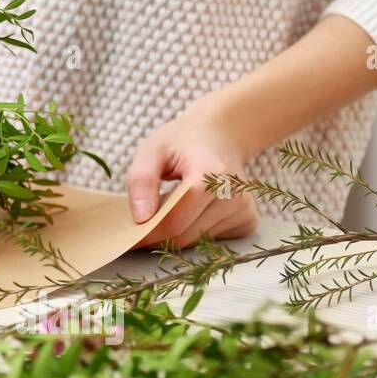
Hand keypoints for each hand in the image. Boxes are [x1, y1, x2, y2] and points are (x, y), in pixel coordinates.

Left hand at [126, 105, 258, 248]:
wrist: (219, 136)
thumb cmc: (182, 142)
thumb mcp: (152, 150)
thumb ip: (141, 181)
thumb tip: (141, 218)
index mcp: (211, 175)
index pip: (174, 220)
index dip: (147, 232)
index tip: (128, 237)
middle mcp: (233, 195)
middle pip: (184, 235)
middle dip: (157, 236)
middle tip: (139, 227)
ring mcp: (244, 210)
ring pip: (196, 241)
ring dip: (175, 234)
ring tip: (166, 209)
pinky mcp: (247, 221)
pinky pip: (210, 240)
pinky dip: (193, 232)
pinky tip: (190, 212)